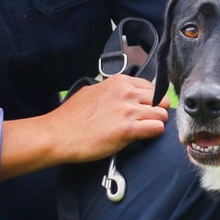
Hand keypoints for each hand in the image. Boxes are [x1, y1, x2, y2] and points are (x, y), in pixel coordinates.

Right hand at [46, 76, 167, 162]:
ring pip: (162, 114)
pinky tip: (143, 136)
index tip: (145, 109)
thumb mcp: (93, 92)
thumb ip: (113, 91)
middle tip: (148, 121)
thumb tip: (125, 96)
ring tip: (144, 130)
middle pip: (161, 100)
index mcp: (119, 82)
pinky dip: (154, 134)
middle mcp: (126, 92)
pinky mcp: (127, 129)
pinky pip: (156, 128)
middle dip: (158, 111)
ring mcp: (127, 110)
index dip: (151, 100)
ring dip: (156, 123)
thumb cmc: (71, 117)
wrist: (57, 134)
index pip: (152, 87)